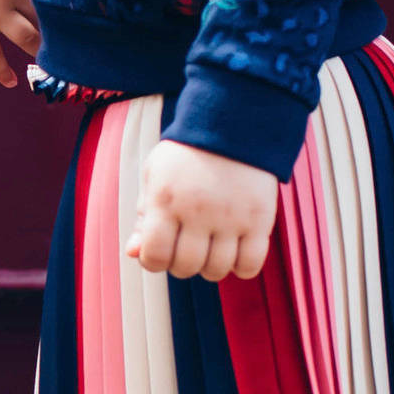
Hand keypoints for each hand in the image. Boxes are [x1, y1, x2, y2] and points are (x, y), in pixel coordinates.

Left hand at [127, 139, 277, 281]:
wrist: (233, 124)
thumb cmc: (187, 155)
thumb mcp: (156, 176)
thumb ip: (144, 217)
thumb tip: (134, 253)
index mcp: (166, 199)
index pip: (155, 255)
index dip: (153, 262)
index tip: (160, 251)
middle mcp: (197, 211)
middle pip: (186, 267)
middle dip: (181, 264)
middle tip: (187, 246)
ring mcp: (231, 217)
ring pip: (217, 270)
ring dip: (210, 267)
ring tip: (211, 247)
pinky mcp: (259, 219)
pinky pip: (250, 265)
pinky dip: (241, 268)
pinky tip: (235, 250)